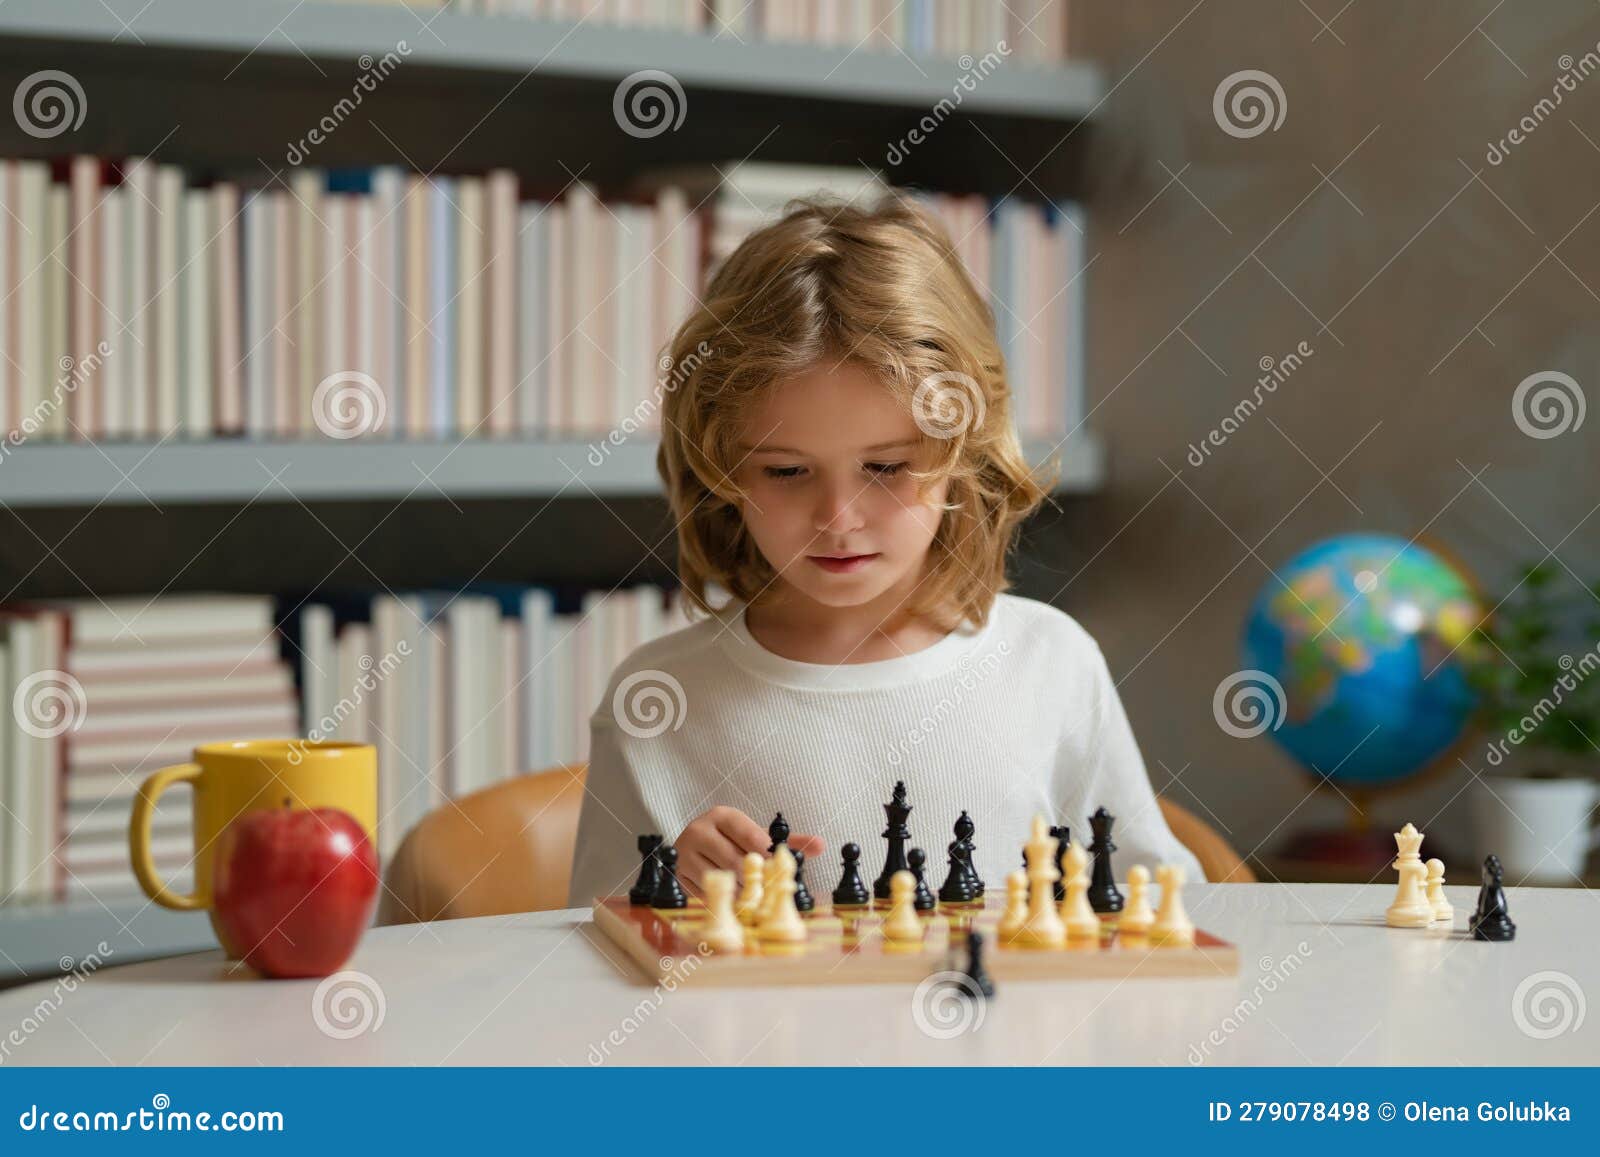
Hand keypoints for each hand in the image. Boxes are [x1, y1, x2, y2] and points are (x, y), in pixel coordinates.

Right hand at [672, 806, 823, 895]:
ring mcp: (685, 853)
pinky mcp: (678, 874)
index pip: (748, 833)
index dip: (767, 853)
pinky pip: (704, 892)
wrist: (691, 849)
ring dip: (738, 892)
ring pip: (719, 878)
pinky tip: (732, 903)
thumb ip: (786, 842)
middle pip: (733, 859)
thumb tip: (820, 845)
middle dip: (754, 878)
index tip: (779, 868)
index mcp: (721, 815)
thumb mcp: (755, 837)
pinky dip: (721, 899)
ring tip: (753, 899)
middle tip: (769, 893)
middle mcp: (699, 830)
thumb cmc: (731, 842)